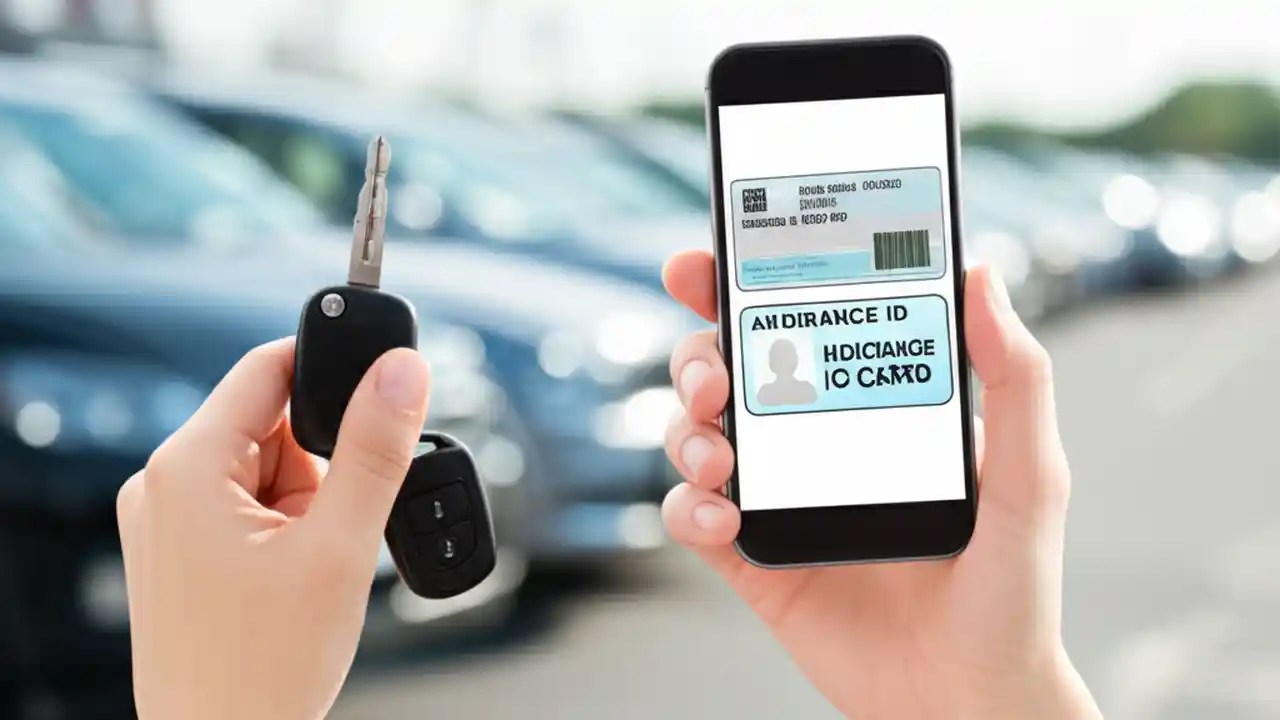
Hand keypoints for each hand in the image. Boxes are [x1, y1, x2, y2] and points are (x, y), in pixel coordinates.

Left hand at [117, 339, 429, 719]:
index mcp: (187, 466)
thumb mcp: (340, 547)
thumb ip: (376, 449)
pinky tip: (289, 579)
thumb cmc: (262, 670)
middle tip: (329, 532)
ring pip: (267, 468)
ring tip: (306, 568)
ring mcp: (167, 521)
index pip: (267, 367)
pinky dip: (285, 530)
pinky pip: (248, 507)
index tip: (381, 398)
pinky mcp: (180, 552)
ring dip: (305, 503)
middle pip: (273, 423)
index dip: (332, 373)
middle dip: (320, 467)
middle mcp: (163, 484)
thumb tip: (403, 372)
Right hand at [661, 251, 1101, 719]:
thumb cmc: (1009, 589)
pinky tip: (724, 518)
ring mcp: (776, 498)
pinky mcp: (750, 559)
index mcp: (866, 405)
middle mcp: (811, 442)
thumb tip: (983, 273)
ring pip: (695, 433)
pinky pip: (693, 516)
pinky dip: (690, 507)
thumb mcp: (1027, 477)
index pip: (797, 323)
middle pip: (727, 369)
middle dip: (698, 353)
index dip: (742, 285)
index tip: (711, 259)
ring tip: (718, 452)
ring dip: (685, 428)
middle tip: (714, 374)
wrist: (969, 697)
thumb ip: (1016, 377)